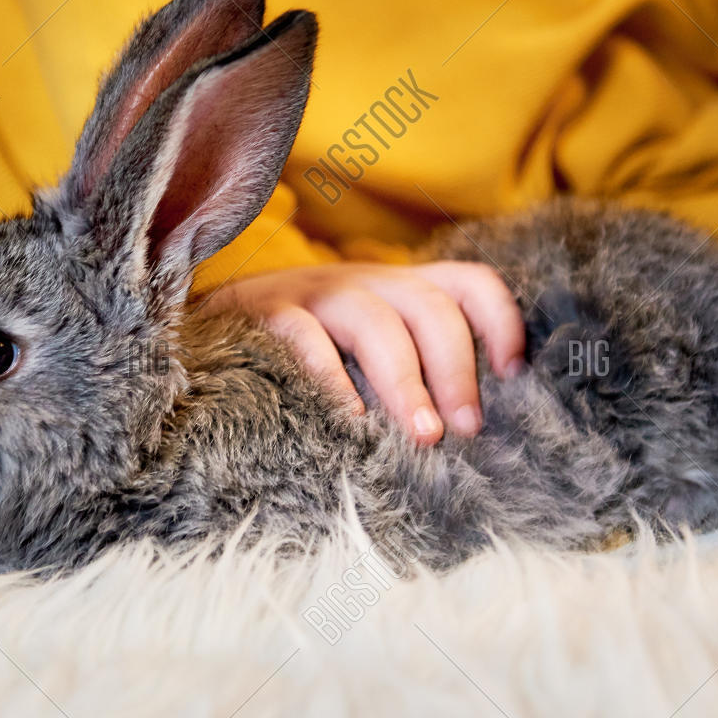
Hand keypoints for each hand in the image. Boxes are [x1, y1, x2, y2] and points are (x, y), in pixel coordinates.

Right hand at [200, 261, 524, 444]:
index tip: (512, 374)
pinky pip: (304, 337)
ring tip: (423, 437)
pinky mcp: (264, 313)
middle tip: (465, 429)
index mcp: (397, 288)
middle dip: (456, 369)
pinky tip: (348, 423)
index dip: (501, 321)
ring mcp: (312, 292)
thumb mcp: (364, 351)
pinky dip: (331, 378)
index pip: (467, 282)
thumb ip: (411, 368)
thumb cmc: (303, 359)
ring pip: (374, 320)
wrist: (204, 335)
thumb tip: (468, 427)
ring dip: (405, 381)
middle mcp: (363, 281)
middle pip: (429, 305)